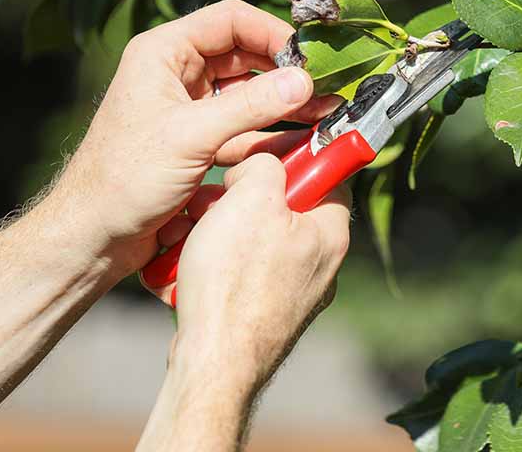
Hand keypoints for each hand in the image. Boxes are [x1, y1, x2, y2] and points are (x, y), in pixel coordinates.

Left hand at [51, 0, 338, 276]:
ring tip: (323, 115)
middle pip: (245, 55)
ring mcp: (187, 106)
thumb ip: (249, 106)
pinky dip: (269, 132)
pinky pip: (242, 125)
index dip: (273, 33)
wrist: (91, 236)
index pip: (230, 20)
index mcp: (163, 53)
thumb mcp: (191, 137)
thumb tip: (303, 81)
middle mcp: (176, 72)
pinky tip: (299, 143)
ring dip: (282, 103)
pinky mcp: (196, 140)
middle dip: (285, 72)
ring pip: (247, 92)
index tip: (309, 59)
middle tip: (325, 90)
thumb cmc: (123, 179)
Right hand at [133, 155, 350, 451]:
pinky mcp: (263, 314)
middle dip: (244, 197)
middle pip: (286, 207)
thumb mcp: (252, 199)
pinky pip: (241, 272)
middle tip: (215, 200)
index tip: (262, 156)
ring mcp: (293, 293)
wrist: (213, 364)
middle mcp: (320, 265)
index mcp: (331, 233)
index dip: (295, 157)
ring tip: (194, 234)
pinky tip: (190, 266)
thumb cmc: (235, 284)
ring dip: (222, 229)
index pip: (329, 174)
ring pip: (257, 239)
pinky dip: (215, 263)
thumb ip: (266, 166)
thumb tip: (261, 166)